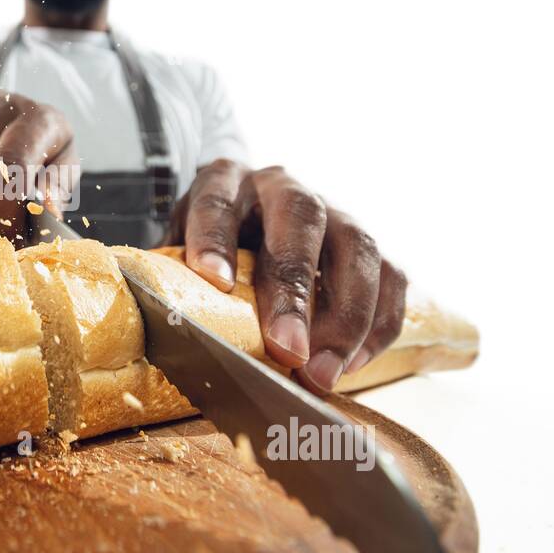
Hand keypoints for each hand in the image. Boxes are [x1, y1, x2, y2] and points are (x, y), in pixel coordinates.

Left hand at [165, 161, 406, 393]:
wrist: (248, 220)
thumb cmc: (207, 248)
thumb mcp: (180, 251)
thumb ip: (175, 278)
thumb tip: (160, 325)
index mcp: (226, 180)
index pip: (217, 200)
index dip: (214, 238)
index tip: (213, 281)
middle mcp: (283, 187)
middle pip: (300, 220)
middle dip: (296, 290)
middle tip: (288, 350)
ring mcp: (333, 209)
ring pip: (359, 246)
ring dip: (347, 316)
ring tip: (324, 372)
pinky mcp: (366, 244)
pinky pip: (392, 277)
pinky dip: (378, 325)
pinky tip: (353, 364)